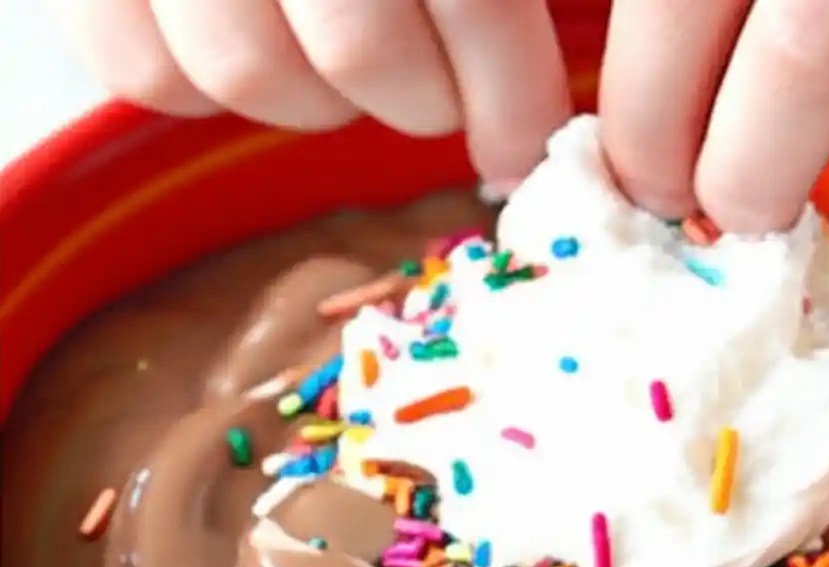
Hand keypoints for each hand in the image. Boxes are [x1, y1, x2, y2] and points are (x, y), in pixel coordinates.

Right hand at [51, 0, 571, 190]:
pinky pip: (149, 77)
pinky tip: (252, 39)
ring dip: (316, 99)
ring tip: (332, 54)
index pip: (474, 0)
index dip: (512, 97)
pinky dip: (208, 86)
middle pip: (363, 53)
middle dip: (422, 101)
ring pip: (251, 78)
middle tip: (434, 91)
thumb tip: (536, 96)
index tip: (525, 147)